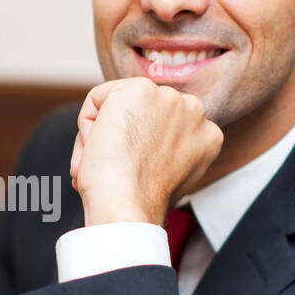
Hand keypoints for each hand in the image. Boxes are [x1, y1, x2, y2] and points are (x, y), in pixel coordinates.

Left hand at [69, 77, 223, 225]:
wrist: (126, 204)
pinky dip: (87, 123)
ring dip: (107, 130)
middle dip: (125, 136)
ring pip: (121, 104)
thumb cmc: (140, 199)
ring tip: (104, 160)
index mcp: (206, 134)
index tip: (131, 170)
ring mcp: (167, 97)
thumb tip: (143, 145)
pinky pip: (97, 98)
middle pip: (144, 112)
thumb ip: (169, 151)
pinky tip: (96, 147)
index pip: (165, 125)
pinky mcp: (138, 90)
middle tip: (114, 166)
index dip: (141, 148)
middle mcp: (194, 110)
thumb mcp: (171, 174)